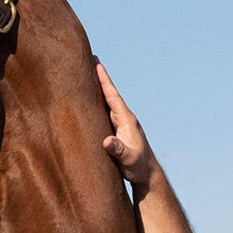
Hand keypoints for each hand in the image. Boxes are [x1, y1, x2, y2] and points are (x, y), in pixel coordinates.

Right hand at [97, 62, 154, 186]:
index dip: (103, 80)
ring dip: (96, 88)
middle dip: (98, 77)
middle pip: (108, 93)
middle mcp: (123, 118)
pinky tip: (89, 99)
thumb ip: (118, 150)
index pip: (112, 95)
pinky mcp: (117, 131)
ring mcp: (120, 124)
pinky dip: (97, 102)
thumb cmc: (138, 167)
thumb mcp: (128, 159)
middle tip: (89, 58)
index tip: (96, 63)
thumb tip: (106, 141)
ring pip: (106, 102)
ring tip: (85, 74)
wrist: (147, 174)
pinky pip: (104, 112)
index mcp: (126, 119)